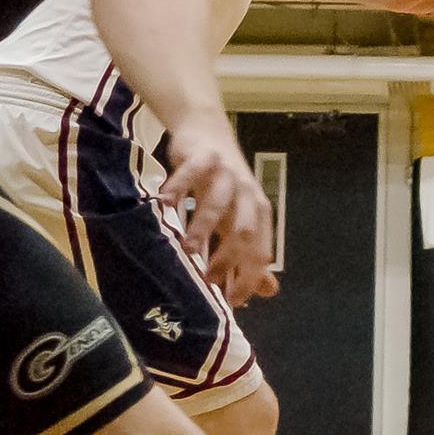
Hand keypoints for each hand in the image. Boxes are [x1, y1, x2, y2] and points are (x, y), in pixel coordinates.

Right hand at [157, 120, 278, 306]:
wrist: (208, 132)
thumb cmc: (223, 184)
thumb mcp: (240, 218)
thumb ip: (251, 255)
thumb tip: (268, 291)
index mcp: (258, 214)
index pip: (260, 252)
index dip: (249, 278)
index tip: (231, 302)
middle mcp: (247, 195)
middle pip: (245, 231)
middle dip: (230, 258)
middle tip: (209, 281)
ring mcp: (226, 174)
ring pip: (218, 204)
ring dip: (204, 228)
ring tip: (189, 249)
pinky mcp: (204, 157)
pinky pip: (191, 173)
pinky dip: (178, 188)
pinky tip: (165, 203)